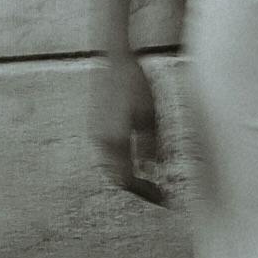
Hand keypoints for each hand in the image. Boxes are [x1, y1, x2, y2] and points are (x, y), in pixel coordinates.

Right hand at [91, 49, 167, 202]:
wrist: (112, 59)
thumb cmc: (134, 83)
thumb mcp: (150, 114)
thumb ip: (151, 145)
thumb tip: (152, 170)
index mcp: (115, 140)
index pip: (128, 180)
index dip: (145, 192)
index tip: (162, 198)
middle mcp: (102, 141)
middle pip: (116, 178)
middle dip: (136, 188)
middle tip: (156, 192)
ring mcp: (96, 134)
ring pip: (110, 168)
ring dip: (127, 176)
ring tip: (146, 179)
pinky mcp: (95, 127)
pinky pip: (106, 155)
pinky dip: (120, 164)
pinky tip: (133, 160)